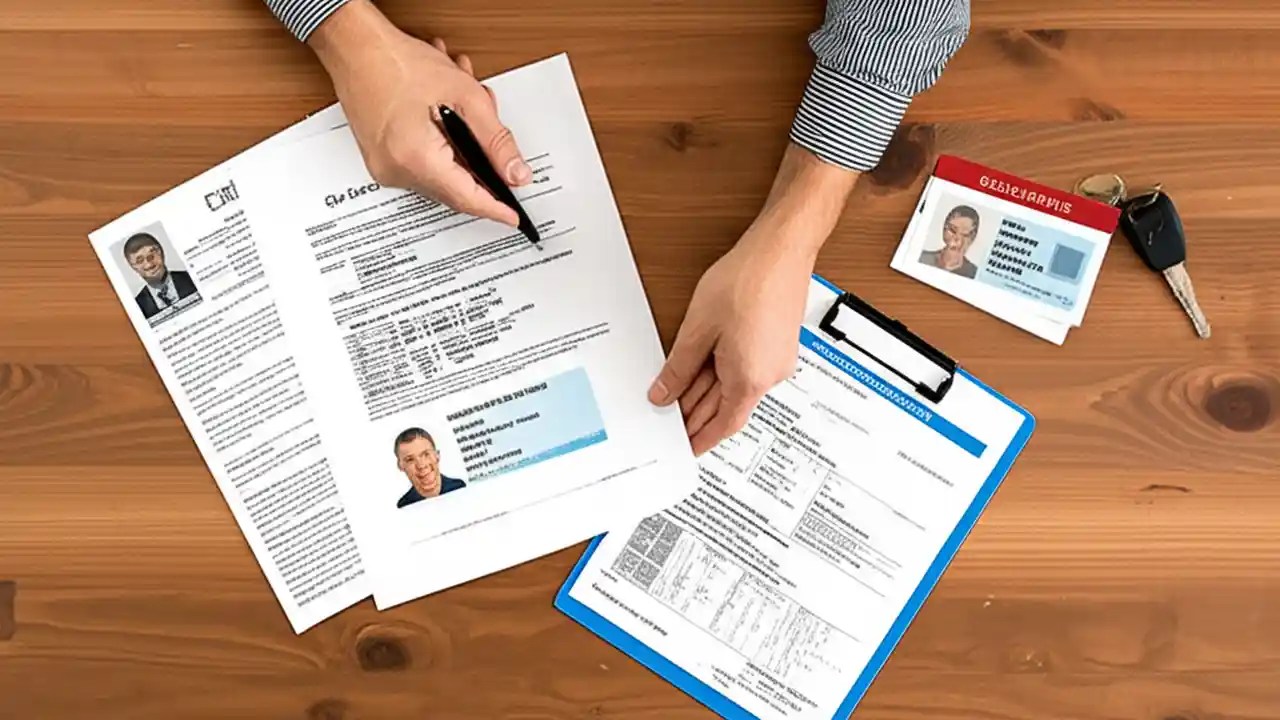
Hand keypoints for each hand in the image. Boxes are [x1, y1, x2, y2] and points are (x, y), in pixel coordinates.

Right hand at [309, 0, 529, 224]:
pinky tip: (445, 114)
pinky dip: (442, 144)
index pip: (466, 198)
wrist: (354, 47)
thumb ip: (496, 141)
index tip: (513, 217)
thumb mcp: (465, 96)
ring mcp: (385, 169)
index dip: (495, 208)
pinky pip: (423, 165)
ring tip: (464, 108)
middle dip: (480, 162)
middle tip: (492, 133)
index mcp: (415, 158)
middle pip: (455, 187)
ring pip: (442, 174)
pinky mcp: (382, 162)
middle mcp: (396, 172)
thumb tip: (516, 172)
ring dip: (461, 147)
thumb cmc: (396, 61)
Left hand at [647, 143, 860, 454]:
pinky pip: (746, 369)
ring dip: (708, 393)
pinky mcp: (778, 344)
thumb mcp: (698, 329)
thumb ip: (679, 368)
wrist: (781, 249)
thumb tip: (663, 393)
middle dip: (698, 417)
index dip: (701, 440)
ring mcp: (776, 359)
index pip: (722, 425)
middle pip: (728, 408)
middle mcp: (768, 375)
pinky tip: (702, 368)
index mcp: (749, 378)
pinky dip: (722, 374)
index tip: (686, 450)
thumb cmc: (746, 281)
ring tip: (677, 393)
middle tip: (671, 422)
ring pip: (736, 387)